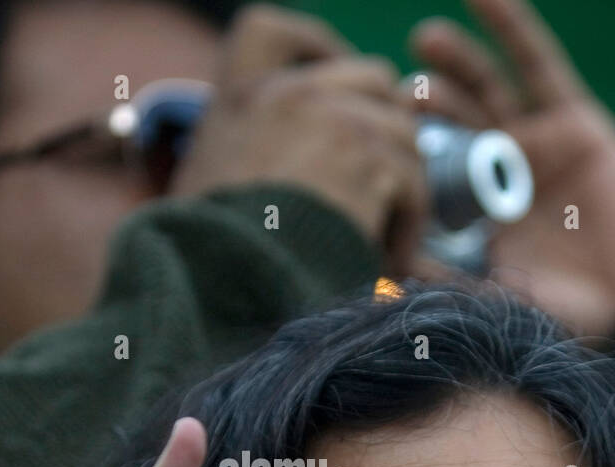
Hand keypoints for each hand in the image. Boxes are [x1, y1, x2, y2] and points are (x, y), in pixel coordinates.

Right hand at [169, 4, 427, 275]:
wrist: (224, 288)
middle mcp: (284, 96)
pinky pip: (413, 182)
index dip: (316, 48)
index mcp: (237, 101)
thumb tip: (295, 181)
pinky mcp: (366, 159)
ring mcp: (331, 120)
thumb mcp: (201, 195)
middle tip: (384, 182)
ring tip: (386, 239)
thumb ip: (244, 163)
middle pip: (371, 79)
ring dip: (403, 187)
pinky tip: (388, 261)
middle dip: (387, 126)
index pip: (268, 31)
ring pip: (403, 135)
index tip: (338, 85)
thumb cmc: (209, 263)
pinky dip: (408, 224)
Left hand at [410, 0, 614, 334]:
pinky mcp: (572, 119)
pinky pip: (538, 65)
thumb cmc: (566, 313)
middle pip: (452, 122)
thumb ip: (442, 287)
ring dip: (455, 60)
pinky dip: (512, 27)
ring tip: (423, 42)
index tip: (371, 138)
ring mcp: (535, 141)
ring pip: (487, 88)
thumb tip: (380, 282)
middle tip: (394, 94)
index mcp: (474, 211)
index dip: (403, 150)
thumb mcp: (490, 303)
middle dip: (424, 103)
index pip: (428, 168)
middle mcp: (500, 170)